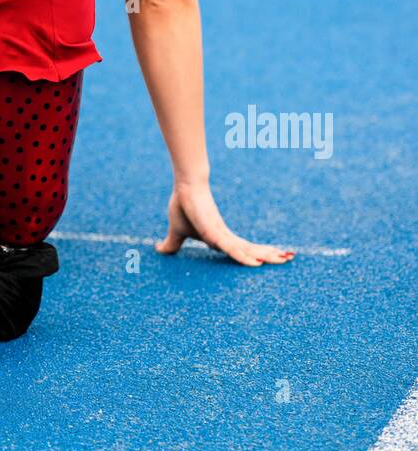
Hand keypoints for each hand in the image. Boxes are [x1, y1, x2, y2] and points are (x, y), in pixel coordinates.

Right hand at [156, 182, 293, 265]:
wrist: (185, 187)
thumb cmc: (183, 207)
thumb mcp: (177, 233)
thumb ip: (173, 245)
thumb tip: (158, 250)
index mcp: (220, 238)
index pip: (244, 250)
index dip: (258, 255)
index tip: (275, 258)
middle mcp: (225, 237)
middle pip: (252, 249)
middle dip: (271, 254)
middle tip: (291, 258)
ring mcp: (222, 234)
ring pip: (248, 249)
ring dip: (267, 255)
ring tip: (287, 257)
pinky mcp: (215, 232)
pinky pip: (232, 249)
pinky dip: (244, 257)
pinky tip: (256, 264)